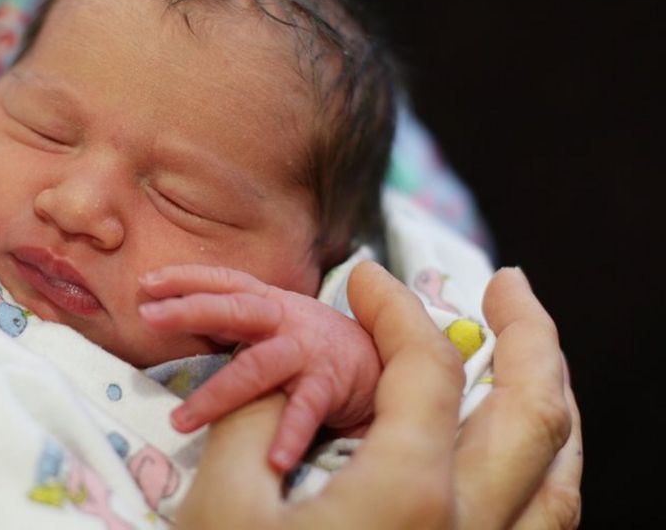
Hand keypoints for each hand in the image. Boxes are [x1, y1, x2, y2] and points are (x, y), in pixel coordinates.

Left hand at [138, 264, 379, 471]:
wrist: (381, 362)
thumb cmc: (312, 344)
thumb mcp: (272, 323)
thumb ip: (230, 322)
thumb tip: (171, 319)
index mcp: (267, 303)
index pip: (224, 282)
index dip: (186, 278)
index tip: (146, 282)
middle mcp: (284, 321)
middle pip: (233, 310)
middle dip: (190, 311)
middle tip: (148, 318)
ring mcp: (306, 353)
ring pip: (256, 368)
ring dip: (216, 394)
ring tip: (181, 421)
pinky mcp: (328, 386)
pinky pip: (304, 411)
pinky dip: (289, 435)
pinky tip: (273, 459)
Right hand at [176, 262, 581, 528]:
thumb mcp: (222, 509)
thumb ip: (259, 418)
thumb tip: (287, 362)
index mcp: (407, 498)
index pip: (427, 366)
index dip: (398, 306)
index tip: (367, 277)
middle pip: (536, 411)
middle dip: (531, 332)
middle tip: (511, 284)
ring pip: (562, 480)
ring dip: (558, 404)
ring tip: (537, 359)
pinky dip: (549, 475)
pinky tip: (523, 460)